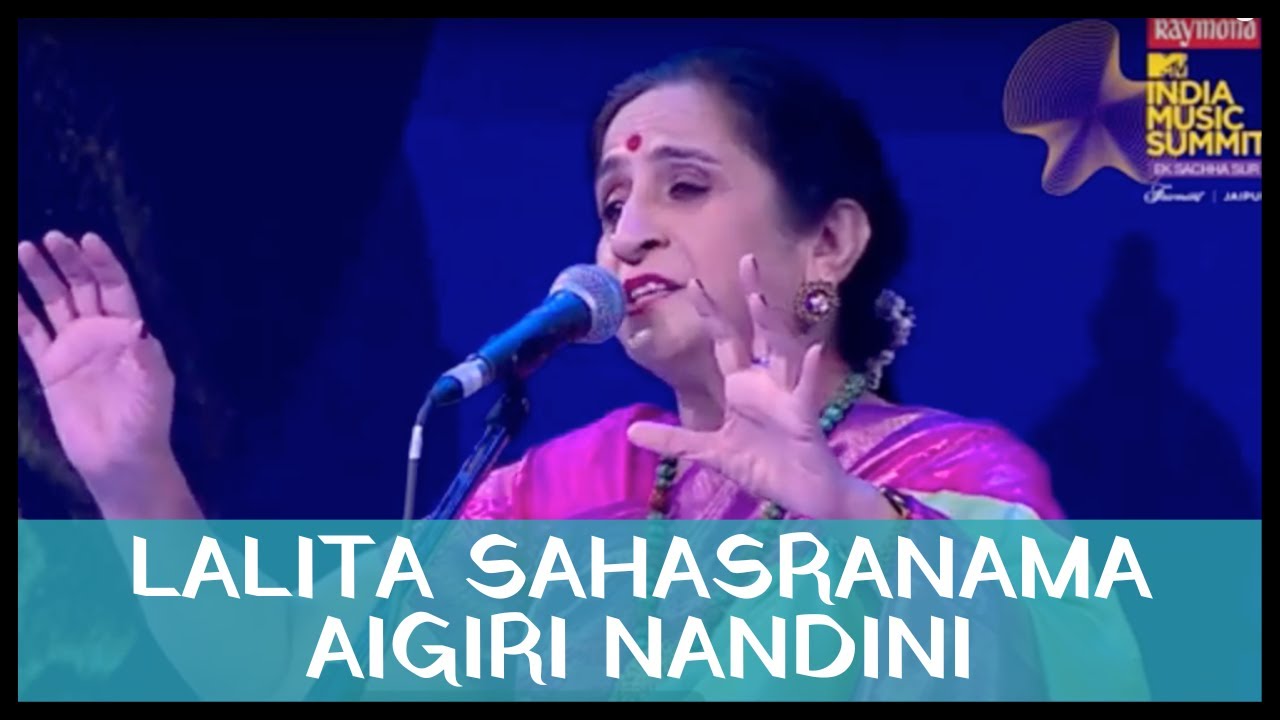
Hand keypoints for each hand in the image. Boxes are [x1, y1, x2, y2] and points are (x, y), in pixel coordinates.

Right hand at [17, 230, 189, 514]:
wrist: (120, 457)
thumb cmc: (147, 419)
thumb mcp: (155, 385)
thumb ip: (146, 355)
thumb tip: (137, 326)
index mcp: (128, 331)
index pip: (115, 287)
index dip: (103, 263)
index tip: (88, 239)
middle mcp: (99, 333)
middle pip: (82, 287)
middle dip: (69, 261)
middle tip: (51, 237)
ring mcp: (73, 348)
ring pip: (54, 303)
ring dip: (41, 276)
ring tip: (24, 248)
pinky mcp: (50, 368)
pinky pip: (30, 334)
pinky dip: (18, 313)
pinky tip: (8, 293)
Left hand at [626, 254, 892, 518]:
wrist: (801, 494)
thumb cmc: (764, 467)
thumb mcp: (710, 453)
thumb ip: (674, 440)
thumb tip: (631, 431)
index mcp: (743, 386)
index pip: (725, 341)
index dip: (711, 313)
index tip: (695, 282)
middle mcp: (766, 382)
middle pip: (759, 331)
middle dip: (752, 297)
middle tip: (747, 260)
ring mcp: (786, 396)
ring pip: (781, 351)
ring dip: (773, 326)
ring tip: (760, 300)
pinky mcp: (803, 416)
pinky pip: (806, 390)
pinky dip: (809, 371)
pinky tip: (812, 352)